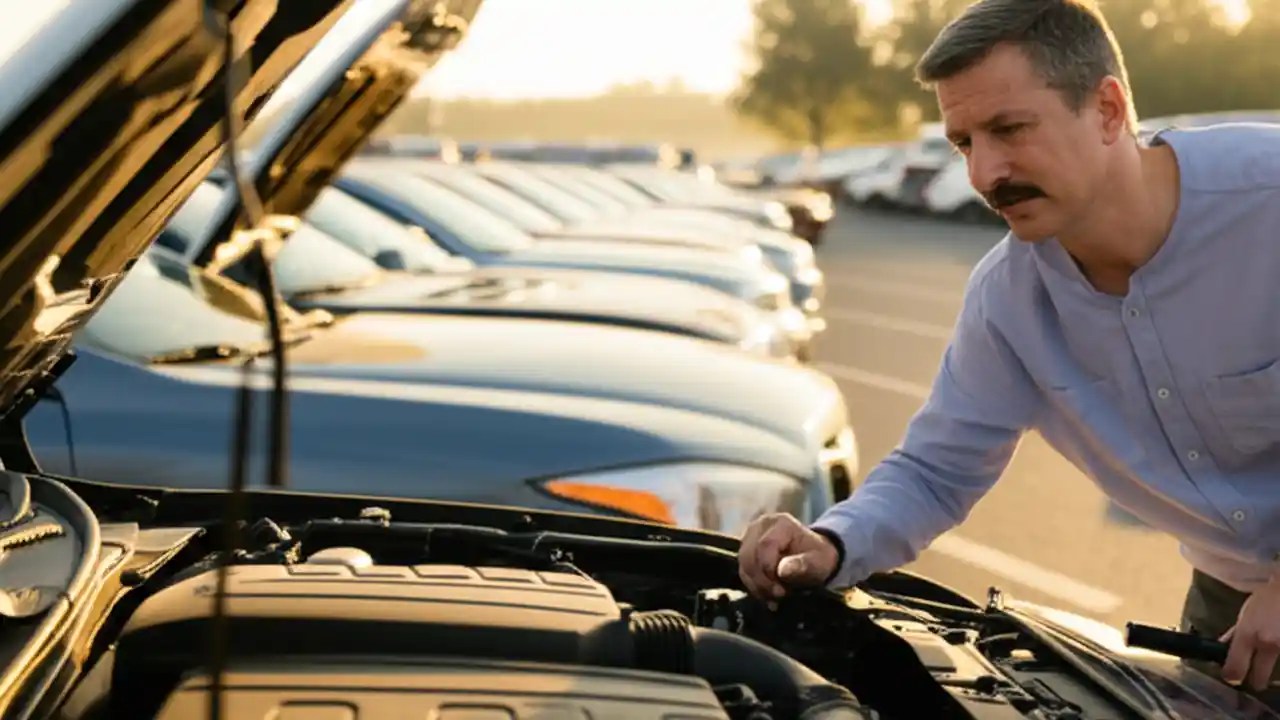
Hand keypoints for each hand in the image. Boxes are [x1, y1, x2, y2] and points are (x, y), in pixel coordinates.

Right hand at [738, 513, 838, 604]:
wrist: (813, 558)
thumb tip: (782, 570)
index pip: (765, 545)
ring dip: (757, 585)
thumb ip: (803, 565)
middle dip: (762, 581)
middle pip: (749, 555)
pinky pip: (743, 570)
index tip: (782, 590)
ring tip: (775, 597)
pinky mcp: (746, 549)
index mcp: (781, 523)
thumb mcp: (819, 563)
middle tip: (779, 596)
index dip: (769, 570)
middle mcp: (761, 525)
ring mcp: (751, 536)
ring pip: (744, 564)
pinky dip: (754, 586)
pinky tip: (768, 595)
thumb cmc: (817, 558)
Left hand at [1221, 577, 1279, 691]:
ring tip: (1267, 664)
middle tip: (1254, 682)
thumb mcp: (1246, 614)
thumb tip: (1223, 646)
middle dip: (1255, 681)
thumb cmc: (1267, 598)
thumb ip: (1235, 633)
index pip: (1236, 665)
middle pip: (1259, 678)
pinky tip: (1275, 644)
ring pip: (1274, 670)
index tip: (1231, 677)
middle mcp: (1267, 643)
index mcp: (1248, 633)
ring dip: (1270, 671)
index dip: (1231, 676)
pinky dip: (1277, 656)